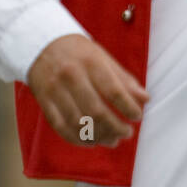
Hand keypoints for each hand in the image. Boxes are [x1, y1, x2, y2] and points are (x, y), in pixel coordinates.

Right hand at [27, 34, 149, 148]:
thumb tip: (145, 99)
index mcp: (90, 62)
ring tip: (113, 140)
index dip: (128, 108)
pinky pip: (61, 127)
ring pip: (78, 123)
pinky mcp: (44, 101)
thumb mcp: (103, 58)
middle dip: (115, 127)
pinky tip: (91, 142)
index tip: (138, 117)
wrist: (41, 44)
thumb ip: (124, 79)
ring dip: (99, 136)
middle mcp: (71, 76)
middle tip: (127, 133)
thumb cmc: (79, 53)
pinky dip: (77, 139)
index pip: (113, 91)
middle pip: (96, 111)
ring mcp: (55, 90)